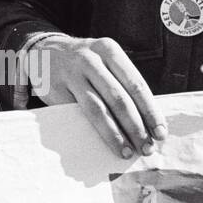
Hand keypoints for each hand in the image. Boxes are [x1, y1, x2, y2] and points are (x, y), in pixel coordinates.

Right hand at [31, 35, 167, 157]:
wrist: (43, 51)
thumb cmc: (85, 63)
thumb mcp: (104, 60)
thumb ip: (122, 83)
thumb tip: (147, 123)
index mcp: (108, 50)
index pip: (135, 84)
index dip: (150, 111)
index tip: (160, 133)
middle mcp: (89, 59)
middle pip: (118, 98)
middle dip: (135, 126)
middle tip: (146, 148)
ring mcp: (70, 74)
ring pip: (97, 109)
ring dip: (115, 134)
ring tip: (127, 152)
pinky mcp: (56, 89)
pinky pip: (77, 114)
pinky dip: (92, 131)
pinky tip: (102, 144)